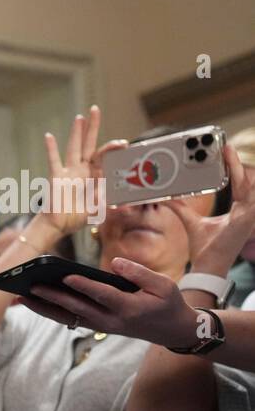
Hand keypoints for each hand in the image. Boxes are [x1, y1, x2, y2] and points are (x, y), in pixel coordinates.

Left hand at [22, 257, 198, 348]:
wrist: (172, 331)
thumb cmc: (168, 303)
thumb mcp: (164, 285)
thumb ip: (139, 273)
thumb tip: (114, 263)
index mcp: (129, 308)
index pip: (102, 296)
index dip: (84, 286)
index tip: (66, 276)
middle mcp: (112, 320)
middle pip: (77, 309)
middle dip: (53, 297)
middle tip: (30, 286)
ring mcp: (102, 325)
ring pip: (68, 318)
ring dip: (44, 308)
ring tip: (21, 297)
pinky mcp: (97, 326)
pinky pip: (70, 320)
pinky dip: (51, 312)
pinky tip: (34, 302)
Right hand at [41, 106, 126, 235]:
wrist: (58, 225)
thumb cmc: (77, 216)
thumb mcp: (99, 210)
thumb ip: (111, 206)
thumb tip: (128, 207)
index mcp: (94, 175)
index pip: (105, 156)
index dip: (113, 148)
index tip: (124, 143)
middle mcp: (82, 170)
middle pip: (88, 144)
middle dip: (92, 127)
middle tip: (95, 109)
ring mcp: (69, 172)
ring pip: (73, 148)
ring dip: (76, 133)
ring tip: (79, 118)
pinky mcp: (57, 177)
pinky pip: (54, 161)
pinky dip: (51, 149)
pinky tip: (49, 136)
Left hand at [164, 144, 254, 275]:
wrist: (207, 265)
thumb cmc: (204, 247)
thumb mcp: (190, 221)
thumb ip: (180, 207)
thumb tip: (164, 196)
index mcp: (237, 209)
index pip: (238, 183)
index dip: (233, 166)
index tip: (224, 150)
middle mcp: (245, 209)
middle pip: (244, 179)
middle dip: (234, 161)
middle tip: (223, 145)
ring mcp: (248, 214)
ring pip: (248, 184)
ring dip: (238, 167)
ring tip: (227, 151)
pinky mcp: (245, 219)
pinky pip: (247, 195)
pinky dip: (242, 181)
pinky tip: (236, 170)